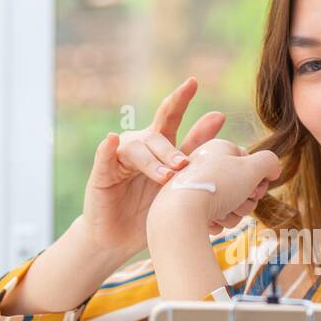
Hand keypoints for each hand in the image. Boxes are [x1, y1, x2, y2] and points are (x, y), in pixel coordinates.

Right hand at [79, 77, 224, 258]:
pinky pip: (104, 158)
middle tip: (184, 165)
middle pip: (155, 135)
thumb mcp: (179, 182)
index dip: (180, 99)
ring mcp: (119, 160)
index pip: (170, 117)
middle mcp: (139, 148)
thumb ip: (196, 152)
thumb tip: (220, 116)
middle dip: (171, 149)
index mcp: (159, 148)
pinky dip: (107, 149)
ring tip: (165, 176)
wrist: (120, 239)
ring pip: (135, 147)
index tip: (193, 82)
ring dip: (152, 160)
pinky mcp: (101, 175)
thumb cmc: (152, 211)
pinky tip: (112, 140)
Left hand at [150, 139, 280, 232]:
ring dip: (232, 214)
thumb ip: (270, 163)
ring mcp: (196, 187)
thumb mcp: (252, 168)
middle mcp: (206, 165)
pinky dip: (216, 222)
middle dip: (246, 201)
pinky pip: (213, 217)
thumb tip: (272, 169)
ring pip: (229, 205)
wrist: (180, 214)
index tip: (256, 189)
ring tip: (221, 214)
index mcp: (218, 149)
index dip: (259, 179)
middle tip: (239, 203)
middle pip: (241, 187)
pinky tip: (209, 222)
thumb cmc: (217, 186)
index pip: (250, 163)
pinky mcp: (187, 208)